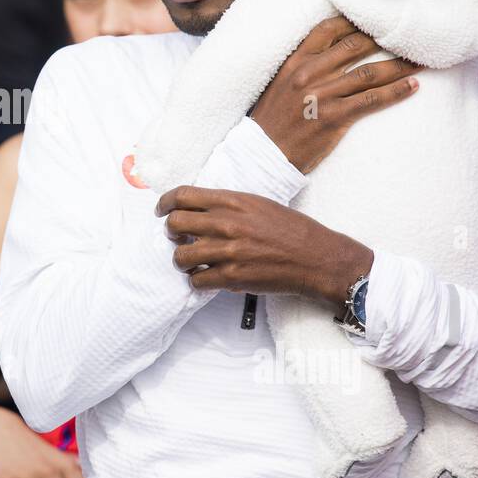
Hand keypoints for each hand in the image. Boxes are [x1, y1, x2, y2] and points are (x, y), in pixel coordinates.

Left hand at [156, 188, 372, 306]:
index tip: (161, 210)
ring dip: (181, 260)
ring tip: (191, 261)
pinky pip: (197, 280)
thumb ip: (228, 205)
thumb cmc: (291, 229)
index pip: (183, 196)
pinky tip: (206, 277)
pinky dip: (197, 280)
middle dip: (171, 233)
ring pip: (180, 256)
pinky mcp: (233, 277)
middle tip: (178, 239)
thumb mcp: (258, 204)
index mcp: (233, 201)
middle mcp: (227, 223)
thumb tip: (199, 210)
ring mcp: (228, 251)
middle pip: (175, 224)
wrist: (316, 257)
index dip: (165, 203)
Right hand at [250, 16, 420, 173]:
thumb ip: (302, 66)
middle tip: (409, 37)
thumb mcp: (280, 83)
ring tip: (420, 61)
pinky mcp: (334, 118)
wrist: (262, 155)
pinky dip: (396, 92)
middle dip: (386, 39)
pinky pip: (372, 100)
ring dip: (400, 65)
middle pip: (355, 46)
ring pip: (370, 73)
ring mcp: (322, 95)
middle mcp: (308, 73)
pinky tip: (413, 86)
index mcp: (295, 61)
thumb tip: (332, 53)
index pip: (329, 29)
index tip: (378, 19)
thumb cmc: (273, 120)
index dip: (357, 21)